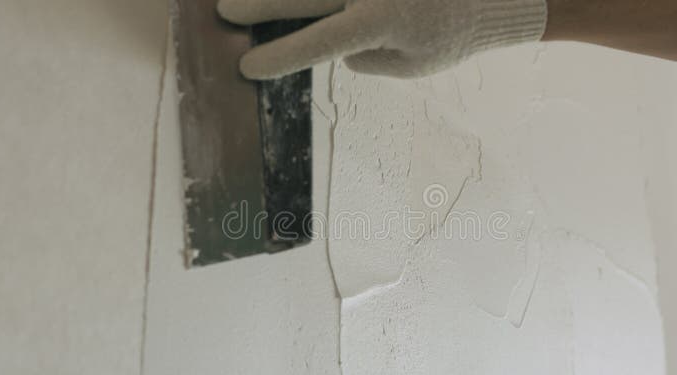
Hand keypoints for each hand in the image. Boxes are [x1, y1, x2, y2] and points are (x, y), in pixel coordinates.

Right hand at [217, 0, 546, 79]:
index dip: (278, 56)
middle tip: (224, 11)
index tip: (247, 66)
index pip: (315, 42)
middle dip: (259, 4)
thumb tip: (338, 46)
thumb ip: (367, 56)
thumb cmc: (453, 35)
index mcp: (377, 21)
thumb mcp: (411, 63)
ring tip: (250, 4)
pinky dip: (319, 1)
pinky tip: (306, 8)